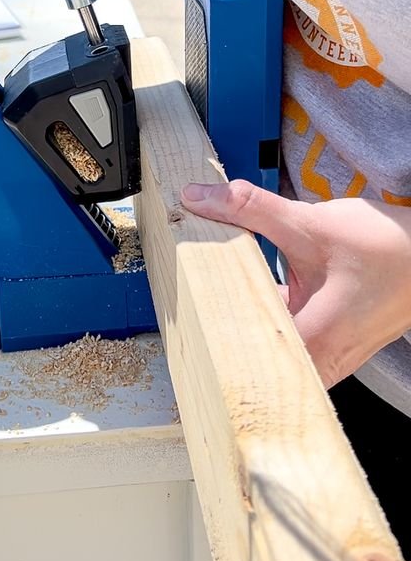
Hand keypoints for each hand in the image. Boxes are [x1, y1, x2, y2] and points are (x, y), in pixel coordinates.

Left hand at [181, 180, 410, 387]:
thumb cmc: (385, 250)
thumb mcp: (310, 223)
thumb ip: (250, 210)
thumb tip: (198, 198)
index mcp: (312, 342)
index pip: (240, 356)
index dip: (204, 338)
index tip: (176, 317)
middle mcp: (318, 362)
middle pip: (246, 354)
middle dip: (214, 324)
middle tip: (181, 299)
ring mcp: (325, 359)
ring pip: (263, 348)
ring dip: (237, 319)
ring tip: (202, 294)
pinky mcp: (327, 347)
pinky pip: (281, 340)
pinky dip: (260, 316)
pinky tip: (243, 293)